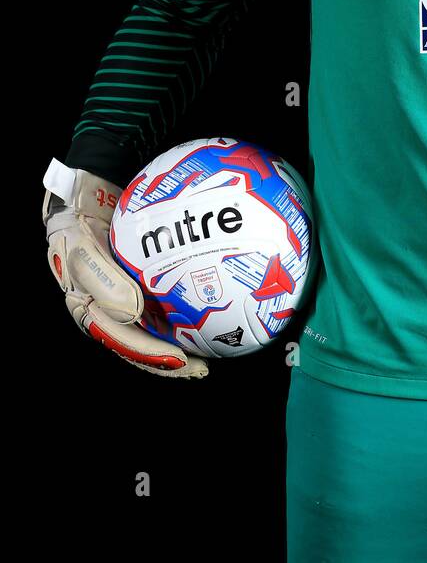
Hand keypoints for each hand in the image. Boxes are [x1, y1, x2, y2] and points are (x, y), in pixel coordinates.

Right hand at [42, 157, 208, 377]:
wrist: (82, 196)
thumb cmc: (78, 222)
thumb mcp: (80, 246)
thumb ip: (102, 277)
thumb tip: (133, 311)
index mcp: (89, 310)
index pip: (121, 341)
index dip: (149, 356)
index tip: (178, 359)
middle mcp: (107, 310)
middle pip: (140, 343)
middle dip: (169, 360)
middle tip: (202, 366)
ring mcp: (121, 298)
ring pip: (153, 327)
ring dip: (179, 339)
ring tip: (213, 347)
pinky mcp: (136, 282)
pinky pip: (163, 297)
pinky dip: (185, 304)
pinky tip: (213, 305)